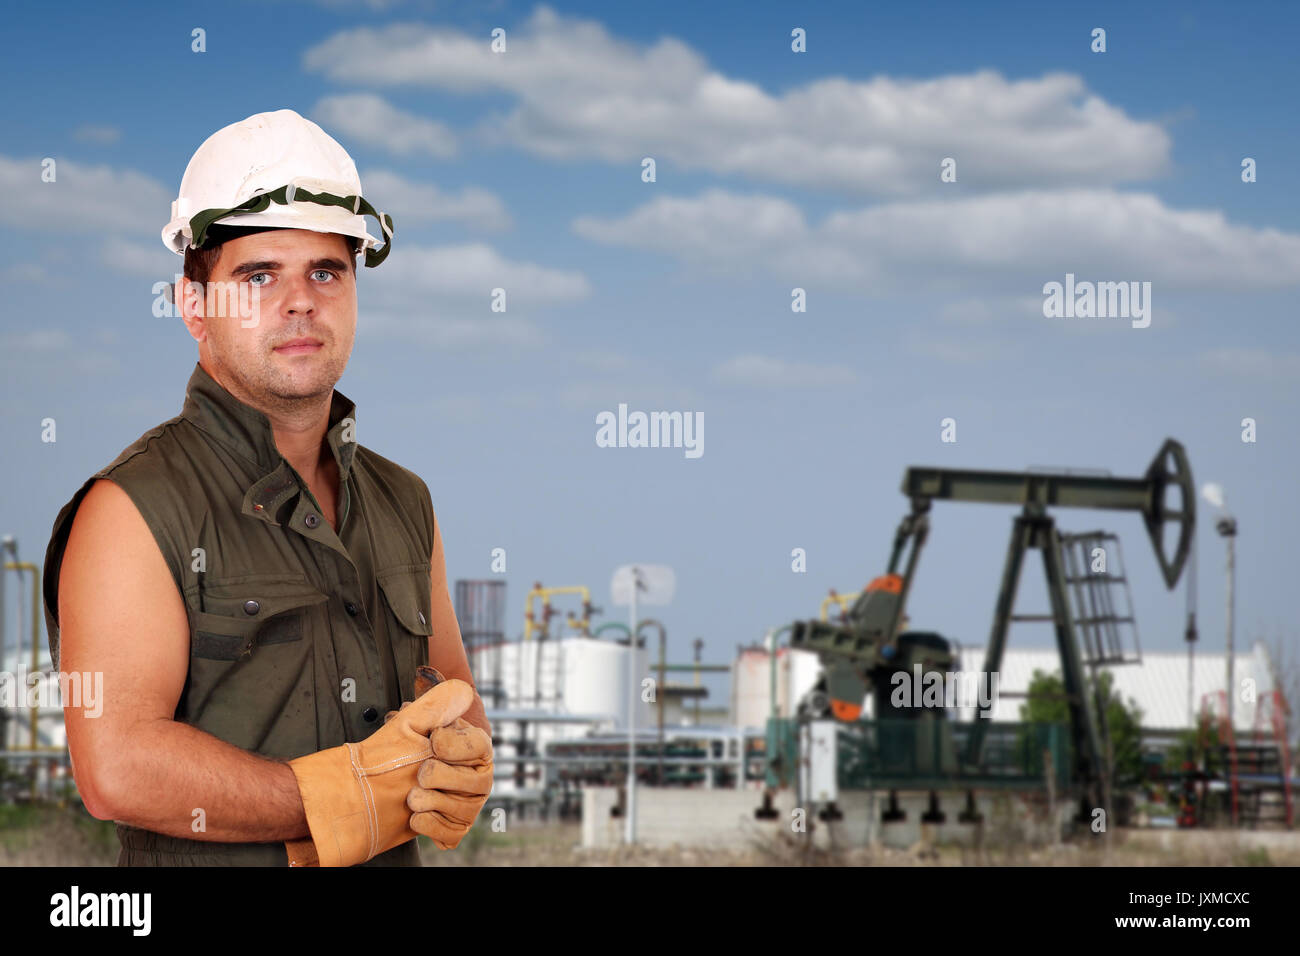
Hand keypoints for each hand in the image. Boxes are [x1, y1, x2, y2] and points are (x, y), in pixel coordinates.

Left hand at [286, 675, 471, 866]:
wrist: (366, 789)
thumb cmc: (391, 751)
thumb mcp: (410, 722)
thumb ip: (437, 703)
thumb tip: (464, 692)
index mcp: (471, 748)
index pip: (480, 747)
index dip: (455, 746)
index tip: (433, 742)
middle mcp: (475, 777)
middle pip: (477, 782)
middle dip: (439, 777)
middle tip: (418, 773)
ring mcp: (466, 805)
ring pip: (464, 809)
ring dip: (429, 801)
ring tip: (411, 795)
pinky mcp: (452, 829)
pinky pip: (452, 833)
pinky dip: (429, 825)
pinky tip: (414, 815)